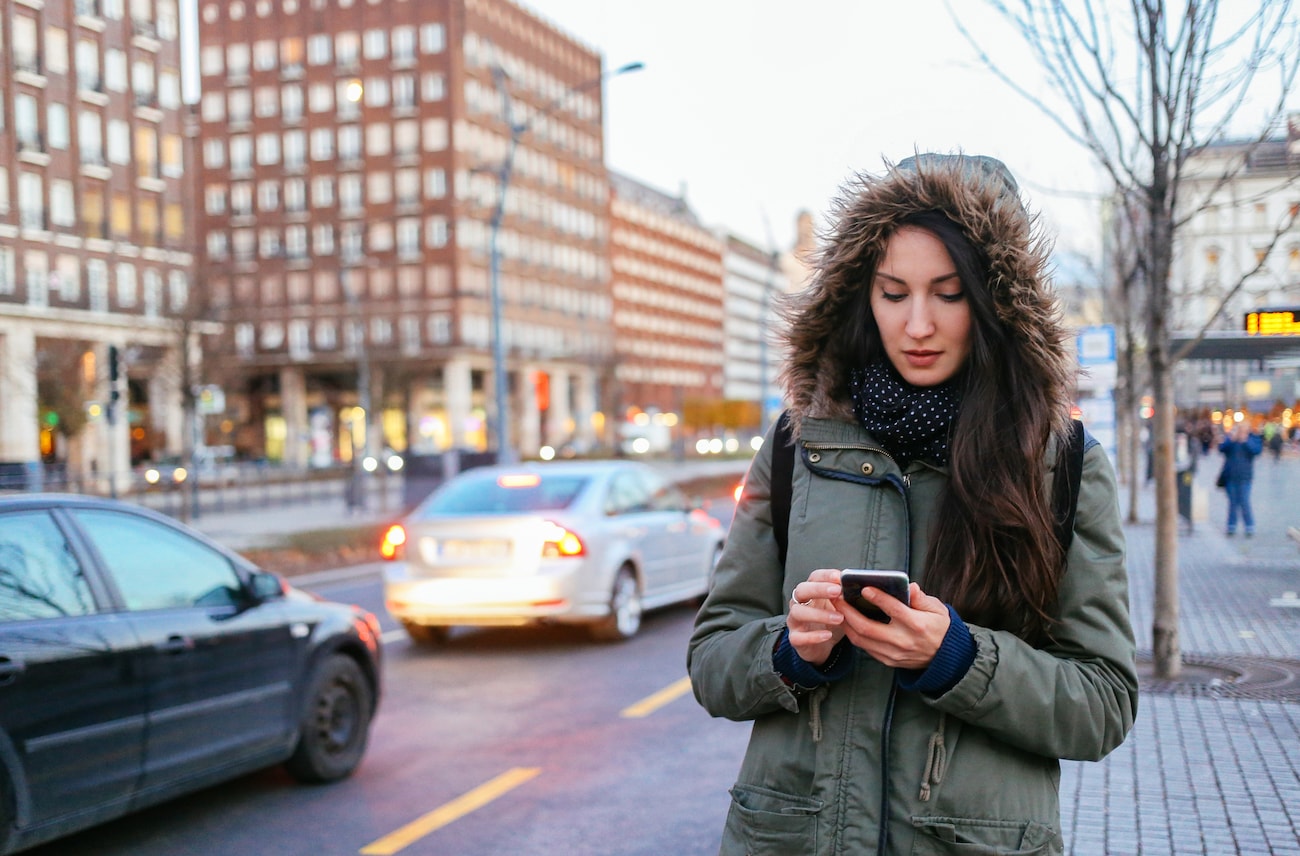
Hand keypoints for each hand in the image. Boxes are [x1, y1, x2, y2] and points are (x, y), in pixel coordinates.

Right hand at [787, 569, 845, 666]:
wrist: (819, 647)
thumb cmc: (830, 623)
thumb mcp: (839, 609)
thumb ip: (845, 598)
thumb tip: (860, 588)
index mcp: (811, 592)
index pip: (814, 577)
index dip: (825, 575)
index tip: (839, 576)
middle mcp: (799, 603)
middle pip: (802, 590)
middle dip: (819, 589)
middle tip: (837, 591)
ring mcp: (794, 621)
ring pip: (798, 612)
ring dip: (819, 614)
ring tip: (839, 618)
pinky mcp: (795, 638)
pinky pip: (798, 637)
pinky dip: (813, 636)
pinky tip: (828, 635)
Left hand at [834, 582, 950, 669]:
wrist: (945, 658)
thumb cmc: (940, 628)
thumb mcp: (937, 609)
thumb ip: (921, 598)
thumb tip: (909, 586)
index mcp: (917, 625)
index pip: (893, 610)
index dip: (877, 598)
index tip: (864, 588)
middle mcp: (903, 641)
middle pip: (868, 627)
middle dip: (848, 611)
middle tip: (837, 597)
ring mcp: (894, 654)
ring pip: (861, 640)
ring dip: (846, 623)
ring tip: (837, 608)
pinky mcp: (888, 661)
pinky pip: (865, 648)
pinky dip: (854, 634)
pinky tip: (848, 622)